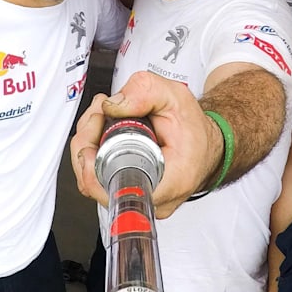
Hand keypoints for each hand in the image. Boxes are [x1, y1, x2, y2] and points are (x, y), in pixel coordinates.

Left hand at [70, 71, 222, 217]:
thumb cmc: (193, 129)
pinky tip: (101, 134)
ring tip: (102, 119)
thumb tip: (112, 105)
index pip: (117, 188)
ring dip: (88, 146)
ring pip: (93, 181)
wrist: (203, 144)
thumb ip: (144, 91)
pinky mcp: (130, 195)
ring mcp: (141, 200)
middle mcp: (155, 198)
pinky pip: (98, 180)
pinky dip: (93, 155)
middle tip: (99, 113)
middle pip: (96, 182)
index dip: (92, 164)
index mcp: (171, 179)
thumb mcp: (175, 96)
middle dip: (87, 142)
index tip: (92, 137)